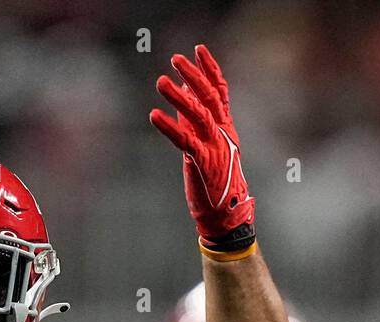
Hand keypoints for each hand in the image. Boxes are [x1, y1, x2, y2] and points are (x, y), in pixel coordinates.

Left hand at [150, 45, 253, 242]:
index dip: (210, 69)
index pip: (220, 91)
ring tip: (161, 81)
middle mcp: (222, 133)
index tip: (199, 49)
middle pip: (210, 97)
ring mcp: (214, 146)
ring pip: (197, 114)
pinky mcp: (202, 161)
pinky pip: (184, 140)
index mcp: (226, 127)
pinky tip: (154, 115)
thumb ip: (194, 122)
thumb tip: (182, 99)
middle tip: (176, 58)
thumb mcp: (207, 146)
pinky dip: (169, 127)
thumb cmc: (215, 181)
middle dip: (194, 75)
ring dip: (178, 96)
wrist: (225, 213)